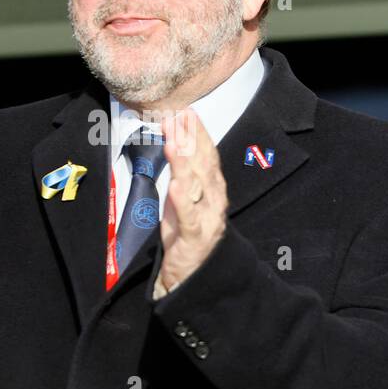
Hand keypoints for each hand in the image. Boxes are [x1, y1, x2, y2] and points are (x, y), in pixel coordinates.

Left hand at [159, 108, 228, 290]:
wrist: (196, 275)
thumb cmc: (189, 235)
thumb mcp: (185, 200)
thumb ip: (186, 175)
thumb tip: (179, 144)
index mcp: (213, 192)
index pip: (208, 157)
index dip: (199, 134)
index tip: (188, 113)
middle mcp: (214, 202)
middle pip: (203, 166)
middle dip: (191, 140)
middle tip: (180, 116)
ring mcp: (206, 219)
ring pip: (196, 187)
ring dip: (184, 162)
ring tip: (174, 141)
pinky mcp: (193, 238)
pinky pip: (188, 217)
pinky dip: (183, 200)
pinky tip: (176, 185)